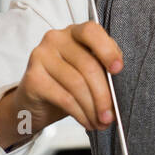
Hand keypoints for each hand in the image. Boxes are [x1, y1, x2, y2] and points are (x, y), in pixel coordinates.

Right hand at [0, 21, 123, 147]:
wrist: (35, 102)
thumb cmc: (67, 84)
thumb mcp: (88, 72)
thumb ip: (103, 69)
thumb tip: (121, 88)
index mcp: (74, 32)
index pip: (92, 32)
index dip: (108, 51)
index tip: (118, 70)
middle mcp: (56, 39)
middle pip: (88, 66)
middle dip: (104, 95)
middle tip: (111, 115)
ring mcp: (41, 56)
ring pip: (77, 84)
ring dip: (93, 108)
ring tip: (101, 122)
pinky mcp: (33, 78)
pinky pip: (64, 98)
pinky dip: (80, 114)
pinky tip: (87, 122)